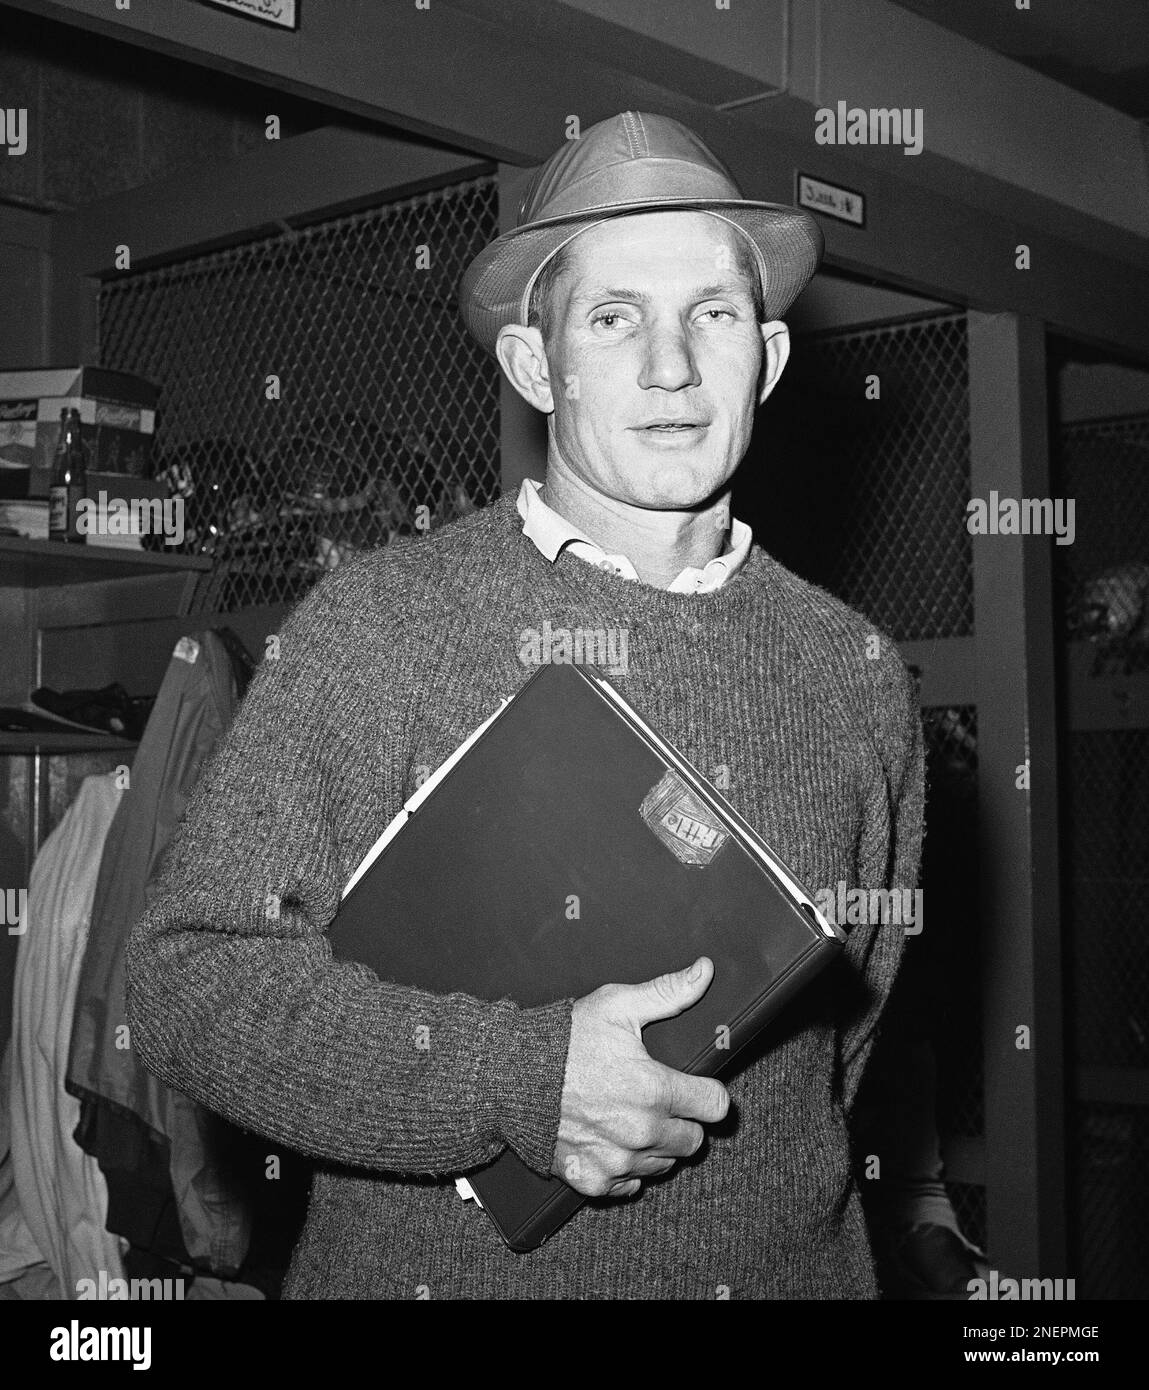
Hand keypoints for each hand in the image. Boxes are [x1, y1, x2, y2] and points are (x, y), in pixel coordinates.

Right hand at [552, 956, 728, 1198]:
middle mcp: (641, 1132)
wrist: (510, 1077)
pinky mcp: (595, 1180)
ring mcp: (618, 1160)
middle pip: (694, 1140)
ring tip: (629, 1114)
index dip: (708, 1092)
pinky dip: (626, 1165)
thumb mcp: (617, 1006)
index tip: (695, 1086)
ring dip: (656, 1143)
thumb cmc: (563, 1042)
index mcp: (654, 1090)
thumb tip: (704, 972)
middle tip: (657, 1099)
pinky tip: (610, 1137)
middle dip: (683, 1119)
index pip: (716, 1106)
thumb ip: (667, 992)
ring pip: (664, 1163)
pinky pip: (630, 1184)